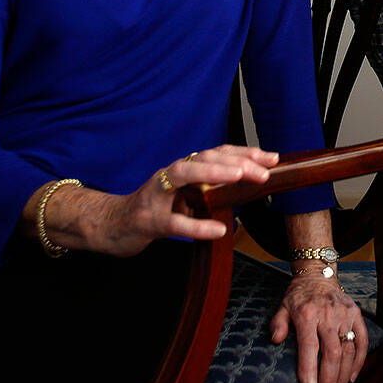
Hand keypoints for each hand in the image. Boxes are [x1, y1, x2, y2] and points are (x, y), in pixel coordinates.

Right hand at [88, 146, 277, 256]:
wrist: (112, 227)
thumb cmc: (154, 211)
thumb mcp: (183, 199)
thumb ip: (208, 192)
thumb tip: (247, 191)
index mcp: (181, 170)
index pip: (215, 153)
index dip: (243, 152)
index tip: (271, 157)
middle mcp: (169, 175)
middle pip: (204, 158)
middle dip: (236, 160)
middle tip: (264, 170)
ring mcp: (156, 196)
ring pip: (184, 175)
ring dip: (214, 173)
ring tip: (241, 176)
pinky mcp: (148, 221)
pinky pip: (175, 223)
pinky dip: (198, 226)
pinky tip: (219, 230)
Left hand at [270, 271, 367, 382]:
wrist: (319, 274)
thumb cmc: (298, 296)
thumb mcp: (283, 306)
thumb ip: (278, 323)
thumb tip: (276, 340)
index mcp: (307, 314)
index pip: (309, 345)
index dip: (309, 369)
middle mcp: (328, 315)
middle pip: (332, 353)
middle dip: (329, 381)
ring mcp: (345, 315)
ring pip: (348, 350)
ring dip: (343, 377)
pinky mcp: (356, 315)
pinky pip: (362, 341)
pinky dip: (359, 361)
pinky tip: (352, 378)